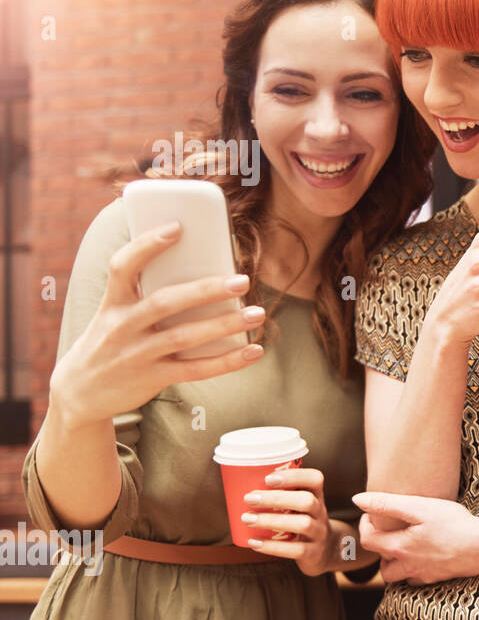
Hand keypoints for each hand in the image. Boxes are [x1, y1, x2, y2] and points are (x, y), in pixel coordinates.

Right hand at [50, 220, 265, 427]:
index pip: (122, 266)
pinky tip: (253, 351)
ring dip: (225, 325)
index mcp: (112, 303)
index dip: (147, 244)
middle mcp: (122, 326)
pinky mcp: (152, 378)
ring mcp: (137, 355)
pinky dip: (227, 361)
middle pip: (165, 302)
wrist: (80, 393)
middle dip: (206, 290)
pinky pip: (195, 369)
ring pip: (185, 337)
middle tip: (243, 280)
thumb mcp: (114, 314)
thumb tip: (201, 270)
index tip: (177, 227)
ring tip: (257, 313)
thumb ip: (145, 295)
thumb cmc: (110, 342)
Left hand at [243, 468, 335, 576]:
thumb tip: (239, 482)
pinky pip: (296, 549)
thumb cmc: (301, 520)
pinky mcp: (313, 553)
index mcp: (316, 495)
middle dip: (276, 498)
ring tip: (247, 519)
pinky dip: (273, 546)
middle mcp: (321, 512)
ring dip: (271, 520)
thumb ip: (280, 493)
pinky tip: (254, 542)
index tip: (267, 478)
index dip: (294, 476)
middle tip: (249, 498)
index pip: (315, 479)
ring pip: (302, 524)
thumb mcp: (298, 504)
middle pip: (306, 501)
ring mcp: (319, 533)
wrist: (325, 550)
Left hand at [353, 491, 478, 584]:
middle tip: (387, 532)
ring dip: (395, 564)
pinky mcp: (439, 577)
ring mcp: (425, 574)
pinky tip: (424, 556)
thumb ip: (386, 504)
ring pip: (399, 576)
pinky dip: (414, 570)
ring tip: (403, 546)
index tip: (372, 514)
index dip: (365, 525)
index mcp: (399, 548)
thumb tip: (357, 500)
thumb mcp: (418, 508)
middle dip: (380, 549)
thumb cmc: (453, 524)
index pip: (368, 540)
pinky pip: (419, 579)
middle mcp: (408, 565)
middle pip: (381, 565)